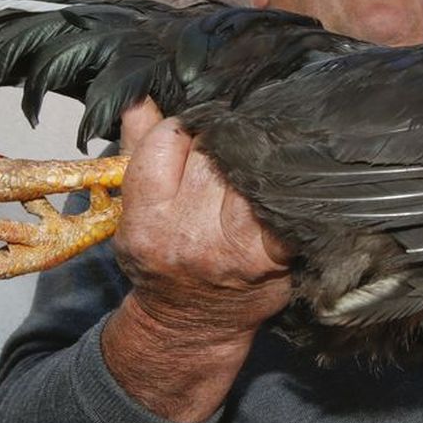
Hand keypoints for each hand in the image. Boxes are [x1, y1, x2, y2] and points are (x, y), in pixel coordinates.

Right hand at [112, 98, 292, 343]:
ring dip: (255, 161)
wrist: (190, 327)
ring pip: (249, 170)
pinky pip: (283, 206)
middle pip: (214, 154)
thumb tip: (141, 95)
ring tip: (257, 163)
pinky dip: (286, 192)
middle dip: (223, 143)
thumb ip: (138, 146)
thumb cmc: (163, 259)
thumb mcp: (136, 208)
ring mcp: (231, 247)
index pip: (168, 140)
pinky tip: (286, 185)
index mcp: (146, 219)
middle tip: (230, 150)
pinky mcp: (270, 257)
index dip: (184, 128)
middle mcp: (186, 234)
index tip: (193, 132)